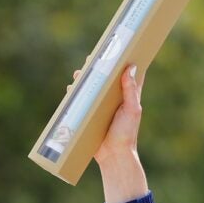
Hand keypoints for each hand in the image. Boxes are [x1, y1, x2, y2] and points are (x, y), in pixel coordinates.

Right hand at [68, 63, 148, 202]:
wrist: (114, 156)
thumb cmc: (127, 133)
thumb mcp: (131, 110)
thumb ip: (130, 90)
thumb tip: (131, 67)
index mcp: (128, 95)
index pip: (127, 73)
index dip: (124, 60)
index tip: (120, 46)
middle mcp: (115, 98)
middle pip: (106, 77)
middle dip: (99, 67)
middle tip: (92, 57)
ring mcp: (102, 106)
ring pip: (92, 87)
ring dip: (84, 79)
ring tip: (79, 73)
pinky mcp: (91, 114)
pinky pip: (82, 101)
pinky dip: (76, 93)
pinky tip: (72, 89)